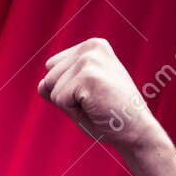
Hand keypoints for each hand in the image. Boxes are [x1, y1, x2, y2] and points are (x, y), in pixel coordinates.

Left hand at [38, 38, 162, 153]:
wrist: (134, 129)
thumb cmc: (108, 116)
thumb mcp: (79, 98)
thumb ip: (59, 88)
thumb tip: (41, 84)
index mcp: (92, 46)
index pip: (52, 67)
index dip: (65, 90)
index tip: (90, 95)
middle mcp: (91, 47)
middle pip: (49, 77)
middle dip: (65, 98)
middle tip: (92, 103)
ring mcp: (90, 59)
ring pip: (52, 89)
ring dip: (69, 105)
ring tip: (94, 105)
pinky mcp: (88, 76)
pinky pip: (59, 99)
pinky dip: (73, 111)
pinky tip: (95, 107)